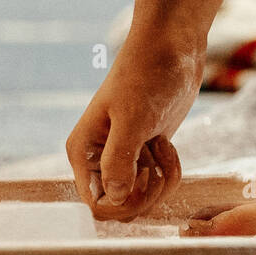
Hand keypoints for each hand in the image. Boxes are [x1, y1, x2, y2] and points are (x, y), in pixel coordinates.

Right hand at [65, 31, 201, 220]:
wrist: (172, 47)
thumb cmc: (147, 75)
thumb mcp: (133, 118)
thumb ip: (119, 160)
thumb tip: (114, 200)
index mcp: (83, 152)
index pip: (97, 204)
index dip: (124, 203)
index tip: (144, 175)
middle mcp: (98, 158)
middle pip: (121, 207)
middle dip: (146, 192)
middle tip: (155, 160)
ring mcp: (124, 157)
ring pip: (142, 197)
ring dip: (161, 179)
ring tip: (162, 145)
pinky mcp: (146, 153)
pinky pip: (157, 183)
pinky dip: (169, 170)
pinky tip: (167, 143)